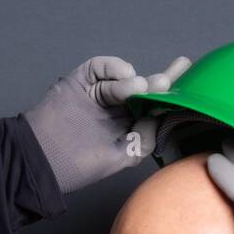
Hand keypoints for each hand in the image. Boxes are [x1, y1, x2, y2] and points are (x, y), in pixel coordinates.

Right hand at [23, 55, 191, 194]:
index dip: (170, 95)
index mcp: (126, 126)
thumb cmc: (78, 166)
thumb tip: (159, 115)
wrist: (43, 161)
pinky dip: (115, 68)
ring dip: (134, 82)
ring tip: (137, 89)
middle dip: (159, 83)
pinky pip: (101, 67)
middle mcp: (114, 108)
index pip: (153, 107)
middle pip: (143, 87)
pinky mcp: (81, 81)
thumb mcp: (122, 156)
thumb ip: (143, 137)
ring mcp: (98, 92)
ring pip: (124, 77)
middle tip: (170, 78)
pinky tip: (124, 77)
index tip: (190, 82)